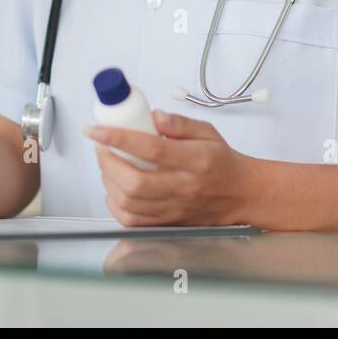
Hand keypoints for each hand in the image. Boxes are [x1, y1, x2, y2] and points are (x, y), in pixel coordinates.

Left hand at [84, 110, 253, 226]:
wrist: (240, 194)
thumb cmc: (222, 162)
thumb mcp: (207, 132)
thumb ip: (180, 123)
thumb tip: (154, 116)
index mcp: (195, 160)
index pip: (151, 148)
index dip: (118, 138)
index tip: (97, 130)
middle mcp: (184, 187)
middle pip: (135, 181)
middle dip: (108, 163)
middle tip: (101, 148)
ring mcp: (174, 209)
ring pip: (130, 202)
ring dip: (109, 182)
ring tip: (108, 165)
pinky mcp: (168, 223)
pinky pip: (132, 220)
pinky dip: (116, 205)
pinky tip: (116, 189)